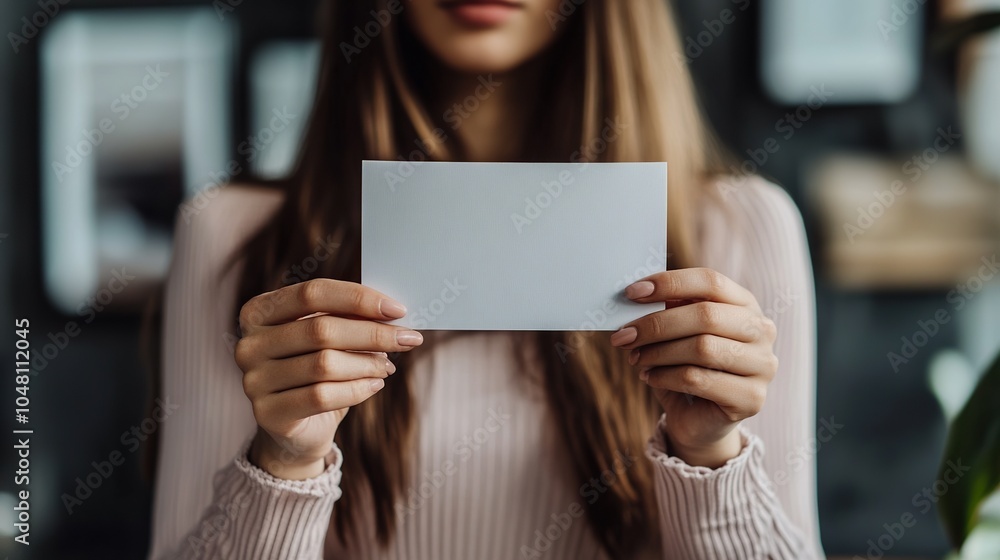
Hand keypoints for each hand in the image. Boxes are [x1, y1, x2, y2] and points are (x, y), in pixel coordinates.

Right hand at [235, 279, 423, 478]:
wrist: (296, 429)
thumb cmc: (315, 372)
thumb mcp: (329, 339)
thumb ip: (348, 319)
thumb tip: (391, 313)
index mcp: (259, 311)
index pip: (312, 293)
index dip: (358, 298)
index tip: (398, 309)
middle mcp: (248, 343)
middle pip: (320, 329)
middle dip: (373, 333)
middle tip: (408, 338)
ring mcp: (252, 380)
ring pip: (324, 364)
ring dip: (368, 363)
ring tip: (389, 365)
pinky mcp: (267, 413)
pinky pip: (321, 396)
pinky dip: (357, 389)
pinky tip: (375, 384)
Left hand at [609, 268, 777, 467]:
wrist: (700, 420)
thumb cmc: (686, 366)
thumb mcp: (675, 333)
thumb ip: (665, 311)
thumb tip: (635, 296)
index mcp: (745, 304)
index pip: (710, 282)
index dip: (670, 283)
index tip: (632, 293)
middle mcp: (761, 331)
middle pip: (706, 315)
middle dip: (657, 324)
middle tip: (623, 334)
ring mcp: (763, 365)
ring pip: (703, 348)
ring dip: (659, 352)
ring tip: (635, 357)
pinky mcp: (752, 398)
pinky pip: (699, 380)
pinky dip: (665, 376)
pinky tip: (648, 377)